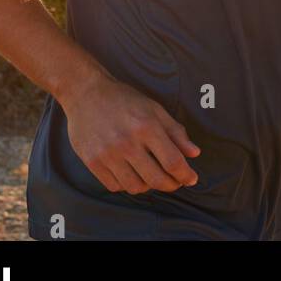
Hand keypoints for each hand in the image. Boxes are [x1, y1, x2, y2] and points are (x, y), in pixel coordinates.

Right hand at [64, 74, 200, 194]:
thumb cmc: (125, 100)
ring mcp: (107, 154)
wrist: (86, 93)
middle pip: (156, 179)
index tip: (192, 179)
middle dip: (171, 185)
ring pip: (135, 187)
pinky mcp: (92, 162)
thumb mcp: (155, 109)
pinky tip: (132, 173)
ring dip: (148, 186)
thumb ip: (176, 132)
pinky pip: (115, 186)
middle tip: (175, 182)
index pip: (172, 162)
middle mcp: (127, 143)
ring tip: (152, 175)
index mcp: (147, 127)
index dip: (185, 175)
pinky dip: (127, 184)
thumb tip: (194, 153)